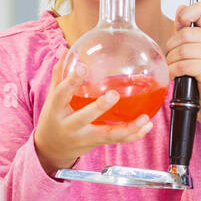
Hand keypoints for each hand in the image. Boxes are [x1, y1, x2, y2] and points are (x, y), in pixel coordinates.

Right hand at [33, 53, 152, 175]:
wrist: (53, 149)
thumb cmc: (54, 118)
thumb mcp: (52, 98)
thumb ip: (60, 74)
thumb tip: (66, 50)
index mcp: (57, 111)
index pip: (62, 95)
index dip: (71, 81)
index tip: (82, 67)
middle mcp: (71, 126)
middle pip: (84, 117)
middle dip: (100, 107)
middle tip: (114, 94)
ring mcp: (85, 137)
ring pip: (108, 134)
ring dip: (128, 127)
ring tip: (144, 118)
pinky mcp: (98, 143)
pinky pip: (118, 140)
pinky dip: (135, 134)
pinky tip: (147, 125)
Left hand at [166, 2, 200, 123]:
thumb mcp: (194, 48)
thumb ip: (186, 29)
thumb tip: (179, 8)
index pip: (199, 9)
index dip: (184, 15)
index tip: (178, 27)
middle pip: (184, 34)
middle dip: (172, 47)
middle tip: (171, 56)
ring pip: (182, 50)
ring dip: (171, 61)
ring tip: (173, 67)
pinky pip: (183, 65)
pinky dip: (174, 71)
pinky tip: (174, 75)